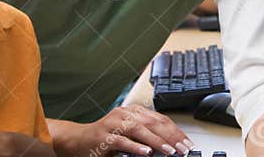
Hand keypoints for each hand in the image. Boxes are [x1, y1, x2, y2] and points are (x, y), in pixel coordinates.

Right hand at [47, 105, 195, 155]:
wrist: (77, 141)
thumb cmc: (104, 138)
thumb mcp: (128, 134)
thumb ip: (146, 136)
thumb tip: (169, 145)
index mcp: (132, 111)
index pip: (159, 119)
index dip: (175, 131)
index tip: (186, 143)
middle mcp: (124, 114)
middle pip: (152, 123)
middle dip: (170, 137)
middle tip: (183, 149)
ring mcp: (113, 124)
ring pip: (139, 130)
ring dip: (157, 142)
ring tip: (170, 151)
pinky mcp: (104, 137)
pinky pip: (122, 142)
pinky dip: (135, 147)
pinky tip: (147, 153)